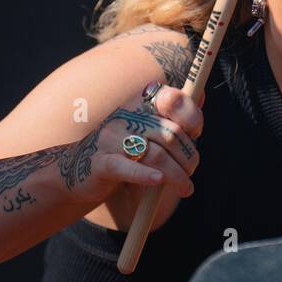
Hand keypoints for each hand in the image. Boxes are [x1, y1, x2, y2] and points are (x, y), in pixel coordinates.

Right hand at [60, 84, 202, 204]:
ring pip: (156, 154)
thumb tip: (202, 94)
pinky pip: (126, 167)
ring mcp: (111, 138)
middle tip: (191, 171)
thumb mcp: (149, 129)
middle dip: (188, 157)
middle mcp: (125, 115)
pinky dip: (145, 175)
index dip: (192, 117)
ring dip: (177, 175)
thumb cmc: (124, 150)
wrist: (79, 171)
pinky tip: (157, 181)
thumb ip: (174, 115)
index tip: (196, 135)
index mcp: (140, 103)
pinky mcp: (100, 162)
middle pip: (170, 133)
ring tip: (185, 188)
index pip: (173, 99)